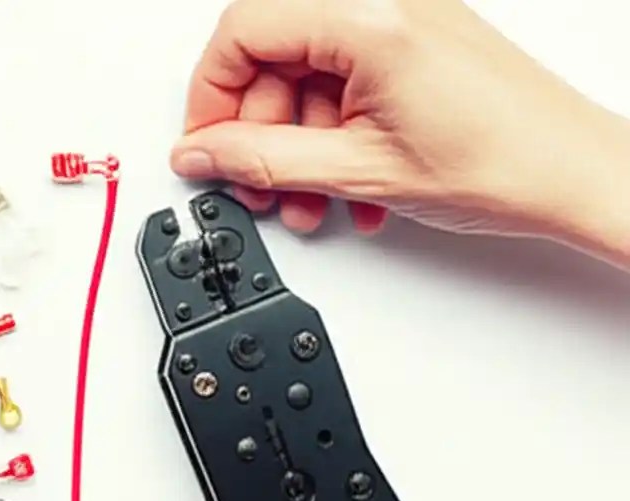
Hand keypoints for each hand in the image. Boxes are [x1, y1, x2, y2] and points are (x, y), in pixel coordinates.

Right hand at [171, 0, 629, 262]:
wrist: (580, 177)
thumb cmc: (505, 164)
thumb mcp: (359, 170)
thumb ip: (263, 160)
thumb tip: (201, 151)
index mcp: (368, 17)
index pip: (243, 30)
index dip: (210, 95)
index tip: (206, 144)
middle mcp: (386, 3)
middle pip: (272, 55)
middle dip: (256, 130)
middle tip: (255, 183)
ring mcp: (405, 21)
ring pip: (306, 75)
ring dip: (295, 145)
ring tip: (307, 199)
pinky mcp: (417, 45)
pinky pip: (345, 81)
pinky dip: (331, 133)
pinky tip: (343, 183)